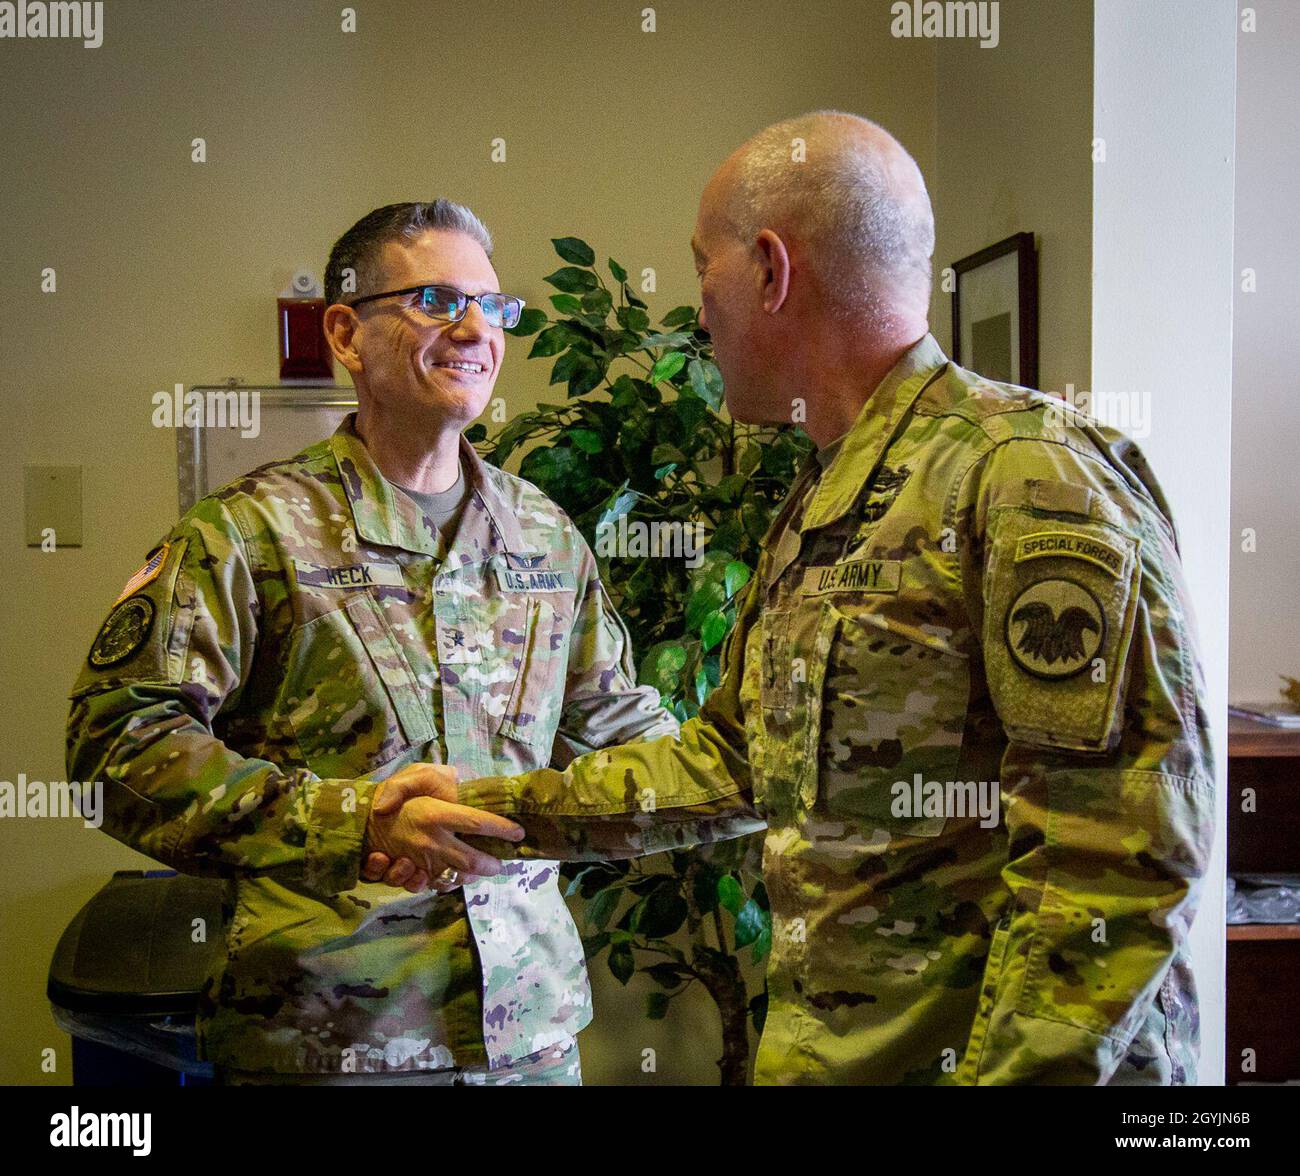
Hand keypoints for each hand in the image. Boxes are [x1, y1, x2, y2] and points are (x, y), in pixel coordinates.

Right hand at [362, 764, 522, 892]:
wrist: (355, 824)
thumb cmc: (390, 797)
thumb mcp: (410, 776)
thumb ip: (430, 777)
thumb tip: (454, 776)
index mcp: (434, 814)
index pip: (477, 823)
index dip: (501, 829)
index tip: (518, 832)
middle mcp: (430, 841)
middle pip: (471, 860)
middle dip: (490, 864)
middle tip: (499, 863)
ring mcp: (420, 862)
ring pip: (455, 876)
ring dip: (471, 876)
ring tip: (480, 869)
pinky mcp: (409, 874)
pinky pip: (434, 885)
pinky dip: (446, 882)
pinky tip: (453, 876)